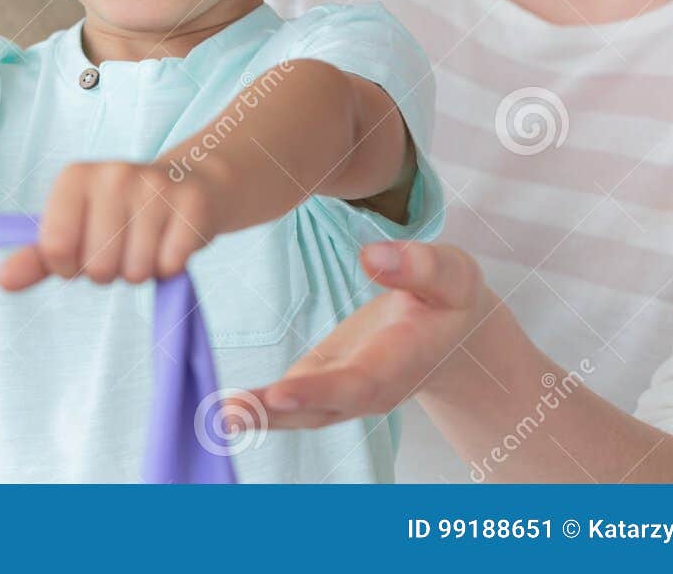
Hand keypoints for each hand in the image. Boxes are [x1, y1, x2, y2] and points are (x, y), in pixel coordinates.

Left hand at [0, 160, 221, 291]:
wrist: (191, 183)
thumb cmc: (122, 213)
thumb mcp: (75, 227)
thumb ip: (38, 256)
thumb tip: (3, 280)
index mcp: (75, 177)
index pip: (54, 248)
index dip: (68, 266)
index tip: (82, 250)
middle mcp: (113, 174)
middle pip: (97, 266)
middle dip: (109, 271)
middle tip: (121, 246)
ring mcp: (155, 187)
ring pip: (135, 270)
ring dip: (140, 270)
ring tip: (147, 242)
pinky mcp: (191, 204)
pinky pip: (170, 266)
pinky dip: (170, 266)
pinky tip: (170, 240)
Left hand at [224, 241, 484, 427]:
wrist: (452, 332)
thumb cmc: (448, 297)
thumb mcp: (450, 274)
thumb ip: (419, 266)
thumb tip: (373, 256)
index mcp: (402, 360)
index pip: (358, 381)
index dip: (320, 391)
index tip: (281, 391)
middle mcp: (369, 387)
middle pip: (322, 408)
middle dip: (277, 413)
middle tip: (232, 415)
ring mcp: (344, 391)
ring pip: (300, 412)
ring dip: (259, 417)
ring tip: (219, 415)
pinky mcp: (323, 382)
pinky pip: (290, 401)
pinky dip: (258, 407)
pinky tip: (223, 408)